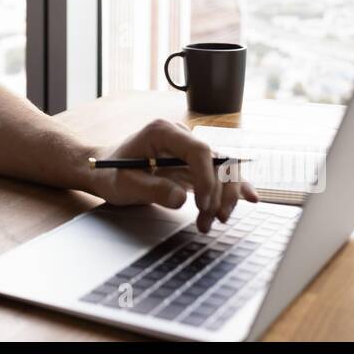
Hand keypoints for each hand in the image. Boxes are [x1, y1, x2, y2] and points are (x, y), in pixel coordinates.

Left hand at [87, 119, 257, 233]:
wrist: (103, 171)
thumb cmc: (110, 174)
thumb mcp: (125, 184)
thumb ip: (152, 189)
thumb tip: (181, 198)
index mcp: (163, 132)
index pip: (199, 150)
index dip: (207, 178)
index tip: (203, 204)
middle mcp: (181, 136)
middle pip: (217, 159)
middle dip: (221, 191)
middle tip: (214, 218)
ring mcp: (189, 149)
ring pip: (223, 168)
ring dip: (226, 195)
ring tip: (216, 221)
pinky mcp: (193, 164)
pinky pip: (219, 174)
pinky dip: (234, 187)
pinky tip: (250, 198)